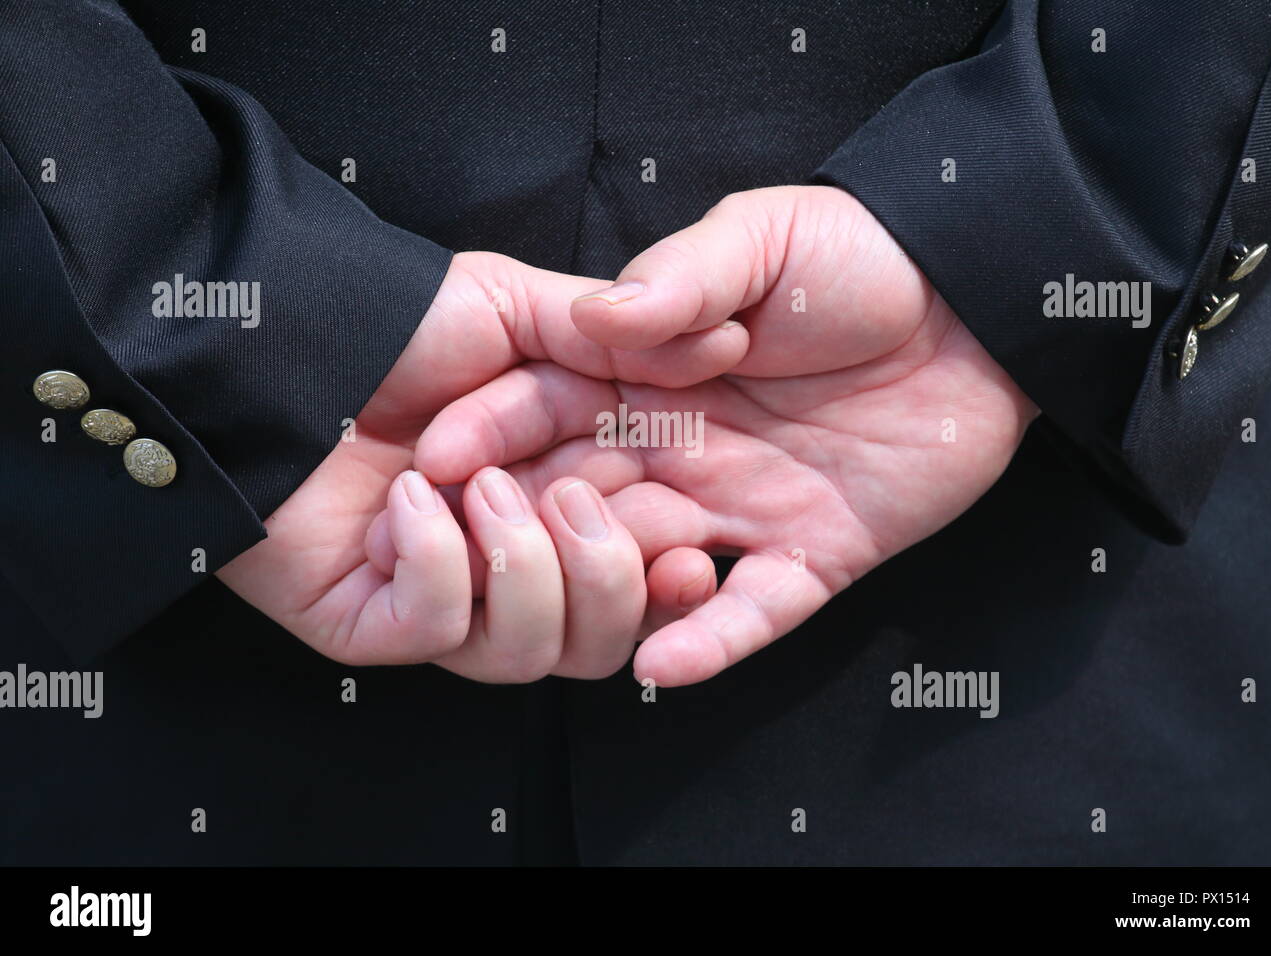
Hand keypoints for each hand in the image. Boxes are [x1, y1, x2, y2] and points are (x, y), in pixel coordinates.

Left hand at [216, 251, 741, 679]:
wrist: (274, 338)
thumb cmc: (395, 318)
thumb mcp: (519, 306)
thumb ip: (615, 336)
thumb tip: (719, 344)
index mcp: (559, 497)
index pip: (643, 573)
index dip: (676, 583)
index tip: (696, 558)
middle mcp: (510, 558)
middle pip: (602, 636)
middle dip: (609, 583)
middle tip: (578, 502)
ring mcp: (445, 595)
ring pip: (530, 653)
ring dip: (522, 570)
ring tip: (481, 490)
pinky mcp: (377, 621)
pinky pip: (437, 631)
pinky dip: (434, 563)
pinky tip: (412, 500)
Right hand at [416, 186, 1038, 685]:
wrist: (980, 303)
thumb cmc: (862, 257)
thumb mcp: (759, 238)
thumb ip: (679, 277)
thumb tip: (597, 319)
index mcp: (654, 376)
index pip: (551, 408)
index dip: (493, 431)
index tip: (436, 457)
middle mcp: (685, 450)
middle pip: (584, 501)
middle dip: (523, 527)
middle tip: (464, 555)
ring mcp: (747, 508)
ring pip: (653, 567)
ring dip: (605, 590)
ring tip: (559, 607)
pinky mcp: (814, 554)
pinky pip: (755, 610)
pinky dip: (710, 640)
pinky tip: (662, 663)